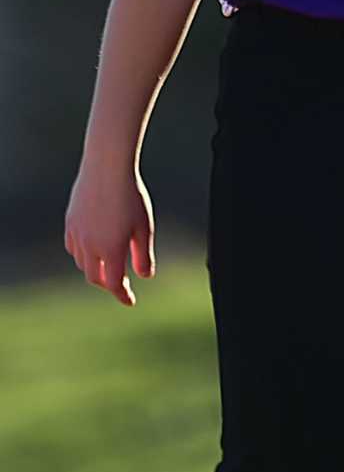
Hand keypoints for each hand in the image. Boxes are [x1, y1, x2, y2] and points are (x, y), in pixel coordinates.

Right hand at [64, 162, 155, 304]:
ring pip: (82, 263)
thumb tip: (145, 276)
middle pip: (95, 276)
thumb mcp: (144, 227)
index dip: (122, 294)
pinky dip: (82, 255)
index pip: (114, 283)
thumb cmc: (131, 197)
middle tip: (120, 284)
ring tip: (108, 266)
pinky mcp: (70, 224)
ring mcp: (77, 235)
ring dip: (95, 269)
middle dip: (108, 284)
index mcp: (110, 250)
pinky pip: (72, 247)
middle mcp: (89, 246)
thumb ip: (143, 254)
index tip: (130, 301)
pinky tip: (91, 249)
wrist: (106, 170)